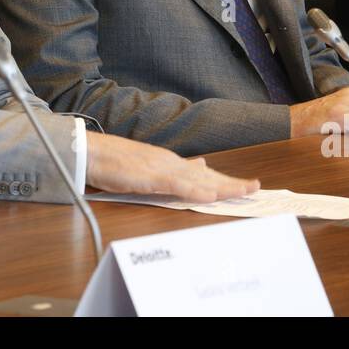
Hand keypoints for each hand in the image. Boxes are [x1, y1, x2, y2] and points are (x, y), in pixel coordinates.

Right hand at [86, 133, 259, 202]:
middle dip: (232, 183)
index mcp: (170, 162)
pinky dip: (195, 192)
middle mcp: (171, 163)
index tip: (244, 184)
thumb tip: (197, 166)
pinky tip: (210, 196)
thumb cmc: (114, 161)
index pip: (204, 174)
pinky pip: (177, 186)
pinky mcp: (151, 177)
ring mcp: (162, 169)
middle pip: (208, 177)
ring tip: (244, 191)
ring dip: (223, 186)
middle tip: (256, 188)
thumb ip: (171, 170)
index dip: (225, 180)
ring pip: (199, 181)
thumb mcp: (146, 166)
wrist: (92, 152)